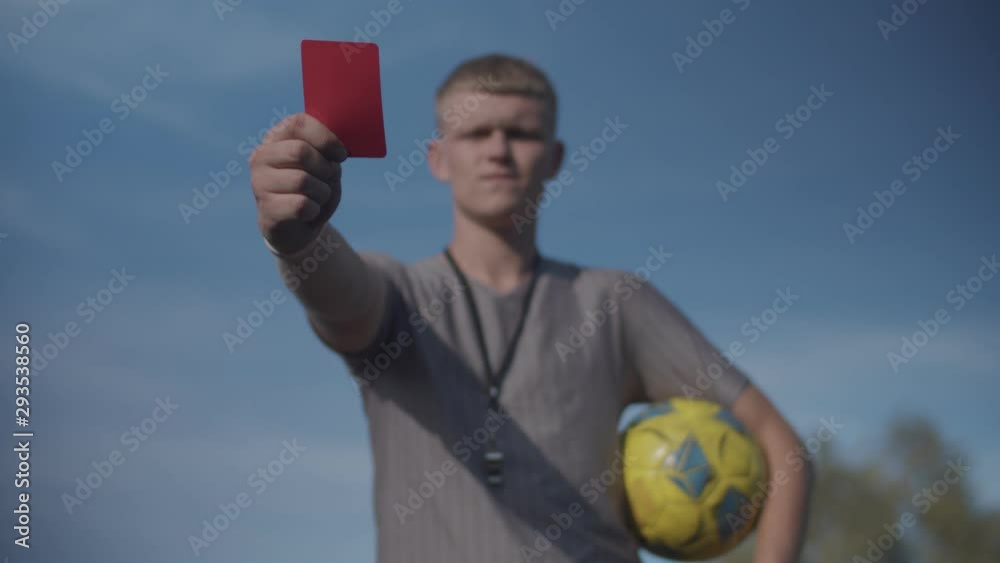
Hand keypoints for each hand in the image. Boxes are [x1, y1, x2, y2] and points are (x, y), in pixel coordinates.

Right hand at [249, 112, 348, 254]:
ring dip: (322, 192)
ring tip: (318, 197)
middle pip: (300, 152)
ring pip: (302, 181)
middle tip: (329, 178)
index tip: (341, 155)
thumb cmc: (314, 189)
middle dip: (324, 167)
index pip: (298, 123)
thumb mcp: (324, 165)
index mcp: (276, 138)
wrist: (299, 228)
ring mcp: (259, 183)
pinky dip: (315, 210)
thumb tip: (335, 153)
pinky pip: (301, 205)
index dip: (326, 138)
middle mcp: (261, 157)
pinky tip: (309, 212)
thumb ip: (327, 152)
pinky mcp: (266, 209)